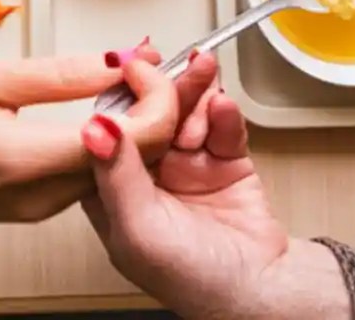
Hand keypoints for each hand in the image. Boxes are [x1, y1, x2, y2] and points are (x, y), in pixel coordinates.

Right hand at [0, 47, 212, 224]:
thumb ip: (57, 75)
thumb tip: (114, 62)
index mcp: (35, 160)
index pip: (137, 140)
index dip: (157, 96)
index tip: (138, 63)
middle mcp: (51, 193)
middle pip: (142, 155)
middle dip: (154, 102)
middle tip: (139, 60)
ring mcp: (52, 206)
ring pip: (126, 165)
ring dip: (135, 118)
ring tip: (122, 75)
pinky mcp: (48, 206)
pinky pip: (100, 171)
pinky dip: (113, 137)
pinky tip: (99, 105)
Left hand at [82, 54, 350, 318]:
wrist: (261, 293)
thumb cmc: (191, 280)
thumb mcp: (138, 228)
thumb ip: (116, 174)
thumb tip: (93, 128)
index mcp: (114, 192)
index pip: (110, 131)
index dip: (119, 96)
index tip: (128, 67)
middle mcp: (148, 175)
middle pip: (150, 113)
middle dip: (162, 86)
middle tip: (170, 61)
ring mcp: (187, 166)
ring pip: (186, 112)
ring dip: (194, 90)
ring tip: (202, 69)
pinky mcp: (225, 162)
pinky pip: (221, 126)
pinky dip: (223, 113)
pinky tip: (221, 106)